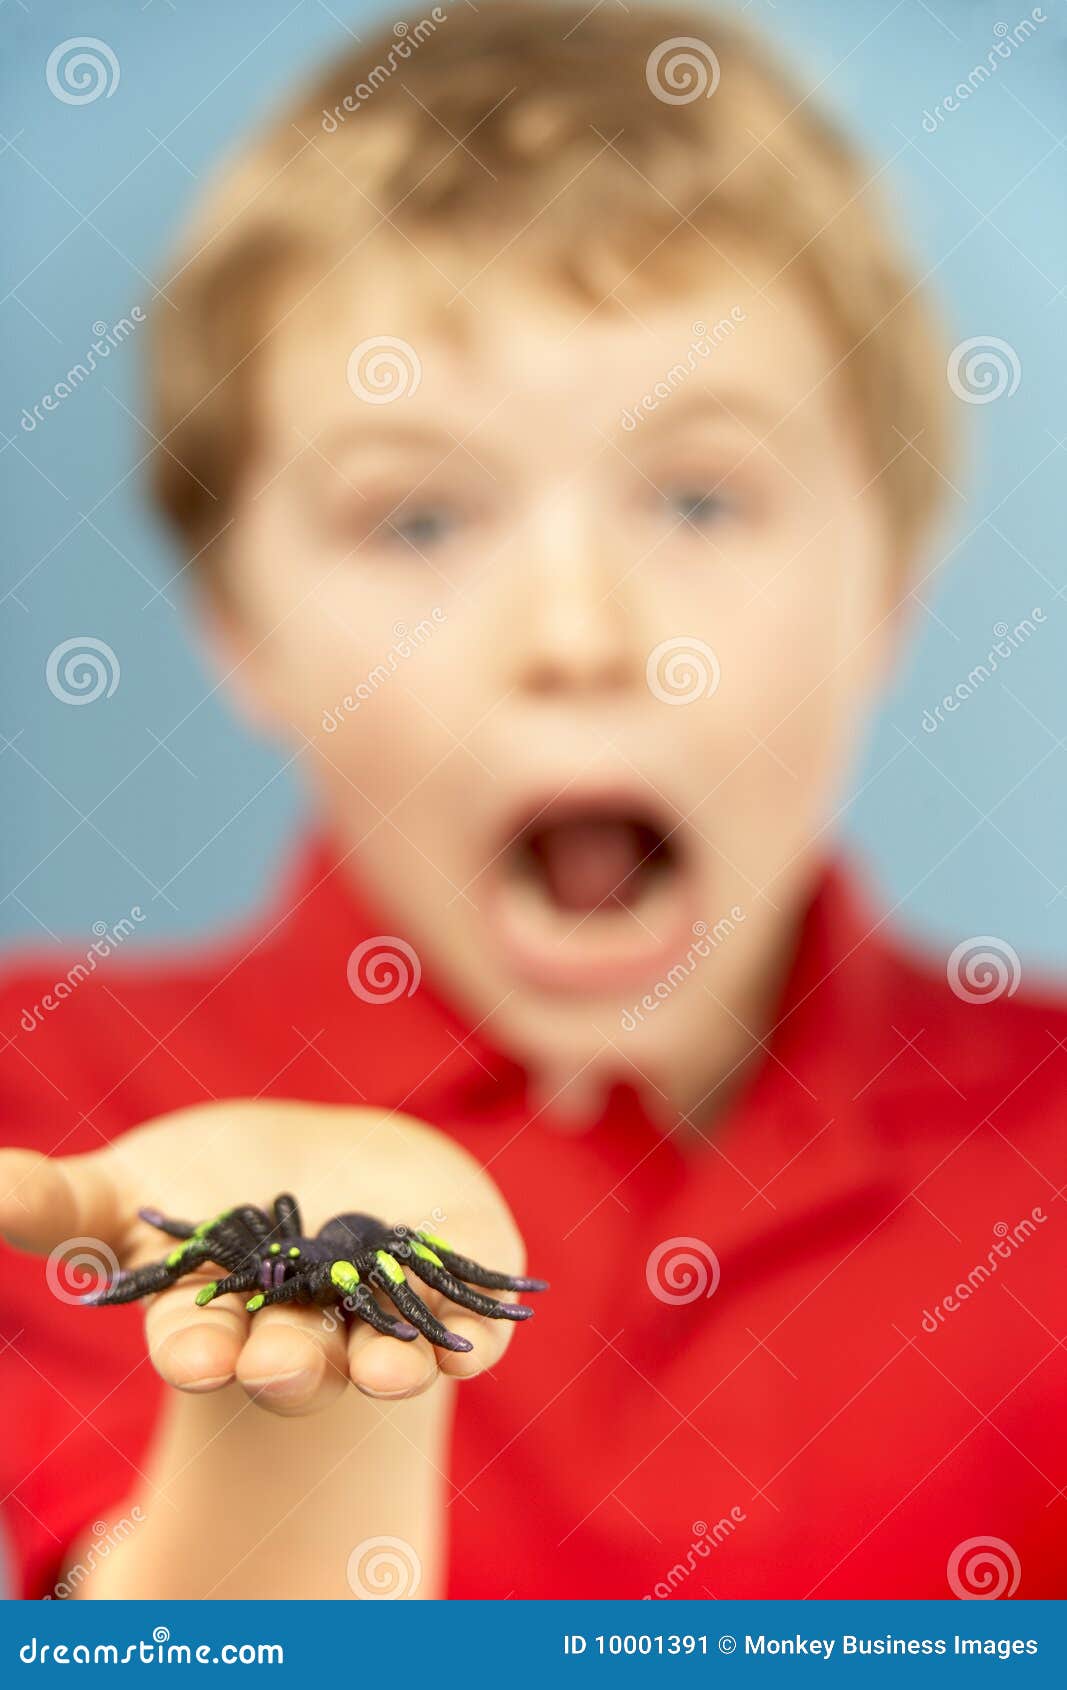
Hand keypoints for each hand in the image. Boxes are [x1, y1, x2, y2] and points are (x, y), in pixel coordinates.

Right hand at [0, 1099, 534, 1416]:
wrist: (332, 1166)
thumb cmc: (211, 1187)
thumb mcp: (128, 1190)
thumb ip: (59, 1202)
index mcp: (219, 1316)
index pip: (199, 1341)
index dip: (198, 1347)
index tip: (197, 1353)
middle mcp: (302, 1328)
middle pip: (292, 1357)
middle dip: (287, 1364)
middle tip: (282, 1369)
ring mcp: (380, 1310)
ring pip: (381, 1349)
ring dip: (387, 1365)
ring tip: (388, 1374)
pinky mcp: (452, 1276)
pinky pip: (468, 1322)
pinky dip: (474, 1336)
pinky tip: (480, 1345)